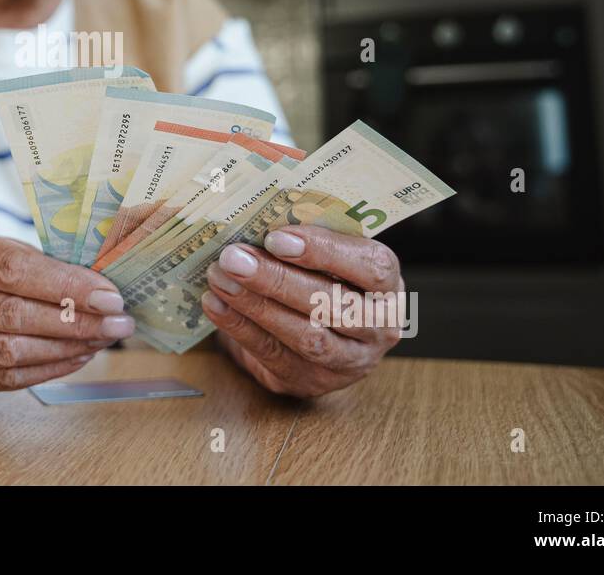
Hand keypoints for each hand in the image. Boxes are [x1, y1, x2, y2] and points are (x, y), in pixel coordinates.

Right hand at [0, 225, 135, 397]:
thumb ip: (39, 264)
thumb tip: (100, 288)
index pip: (11, 269)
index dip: (64, 285)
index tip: (108, 295)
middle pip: (10, 314)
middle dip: (73, 321)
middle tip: (116, 324)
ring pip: (7, 352)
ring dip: (64, 350)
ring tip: (100, 341)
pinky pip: (3, 379)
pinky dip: (46, 370)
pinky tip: (75, 357)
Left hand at [201, 224, 404, 397]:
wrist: (321, 336)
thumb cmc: (324, 279)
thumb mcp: (332, 256)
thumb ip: (308, 240)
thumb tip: (259, 222)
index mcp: (387, 285)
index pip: (370, 267)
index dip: (324, 251)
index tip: (277, 236)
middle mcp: (378, 327)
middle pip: (331, 304)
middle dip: (277, 279)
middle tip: (234, 257)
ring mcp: (348, 361)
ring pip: (305, 335)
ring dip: (256, 305)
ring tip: (220, 278)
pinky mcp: (310, 380)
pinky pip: (274, 354)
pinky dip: (241, 327)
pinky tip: (216, 304)